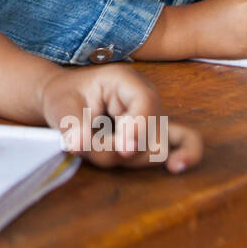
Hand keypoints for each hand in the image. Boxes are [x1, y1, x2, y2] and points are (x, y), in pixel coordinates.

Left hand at [40, 63, 202, 173]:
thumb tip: (80, 144)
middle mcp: (145, 97)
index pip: (145, 103)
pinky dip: (186, 155)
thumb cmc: (64, 97)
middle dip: (121, 149)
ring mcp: (152, 116)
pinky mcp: (154, 134)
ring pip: (156, 148)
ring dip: (124, 158)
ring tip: (93, 146)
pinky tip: (178, 167)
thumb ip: (73, 127)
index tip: (123, 149)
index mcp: (124, 81)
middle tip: (87, 144)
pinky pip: (183, 142)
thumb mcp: (61, 108)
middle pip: (152, 131)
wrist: (64, 99)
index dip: (138, 128)